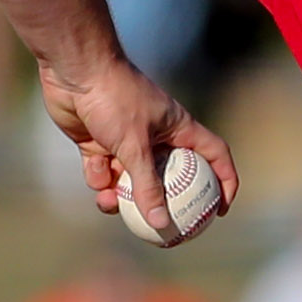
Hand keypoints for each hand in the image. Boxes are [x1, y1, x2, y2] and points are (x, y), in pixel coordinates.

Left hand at [37, 58, 237, 230]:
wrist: (77, 71)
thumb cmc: (116, 99)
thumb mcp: (135, 146)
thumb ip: (147, 186)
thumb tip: (162, 224)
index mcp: (180, 128)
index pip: (214, 155)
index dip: (224, 180)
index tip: (221, 209)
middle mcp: (158, 135)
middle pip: (169, 176)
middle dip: (163, 201)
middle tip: (162, 229)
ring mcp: (127, 140)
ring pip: (131, 180)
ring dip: (120, 195)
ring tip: (109, 204)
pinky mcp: (99, 143)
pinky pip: (104, 173)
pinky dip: (98, 177)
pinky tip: (94, 172)